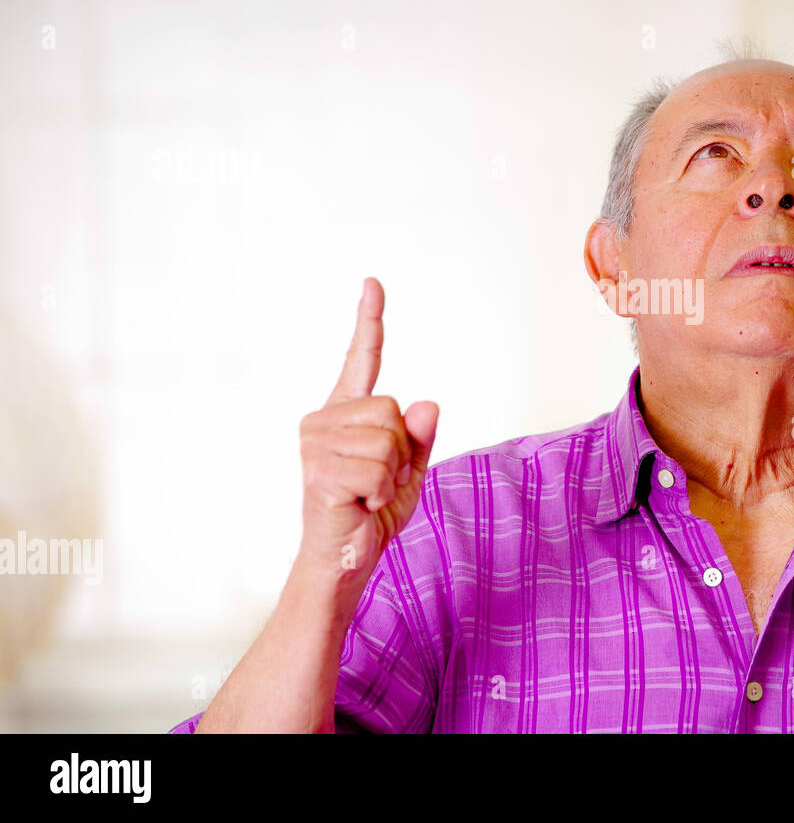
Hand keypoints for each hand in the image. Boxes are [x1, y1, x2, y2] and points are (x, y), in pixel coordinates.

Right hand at [297, 277, 438, 584]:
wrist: (344, 560)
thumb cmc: (371, 514)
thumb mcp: (410, 471)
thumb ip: (420, 438)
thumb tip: (427, 403)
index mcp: (345, 413)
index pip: (362, 359)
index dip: (369, 321)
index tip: (373, 283)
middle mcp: (323, 420)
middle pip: (392, 409)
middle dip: (401, 450)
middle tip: (379, 481)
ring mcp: (316, 444)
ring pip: (389, 439)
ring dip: (392, 475)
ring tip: (367, 494)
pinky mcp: (319, 471)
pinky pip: (380, 468)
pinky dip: (383, 492)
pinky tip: (360, 505)